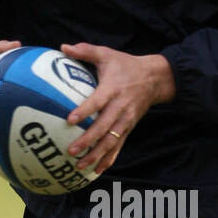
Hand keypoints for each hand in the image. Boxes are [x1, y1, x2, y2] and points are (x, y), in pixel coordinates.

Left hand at [60, 42, 175, 175]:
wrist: (155, 78)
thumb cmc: (126, 65)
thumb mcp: (107, 54)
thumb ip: (85, 51)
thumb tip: (62, 47)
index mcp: (113, 89)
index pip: (98, 102)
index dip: (85, 111)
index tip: (70, 120)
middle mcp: (120, 107)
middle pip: (104, 127)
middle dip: (88, 141)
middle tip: (71, 151)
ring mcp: (126, 121)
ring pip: (111, 141)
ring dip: (96, 155)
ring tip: (80, 166)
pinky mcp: (129, 128)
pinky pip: (118, 146)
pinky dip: (108, 159)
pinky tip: (96, 171)